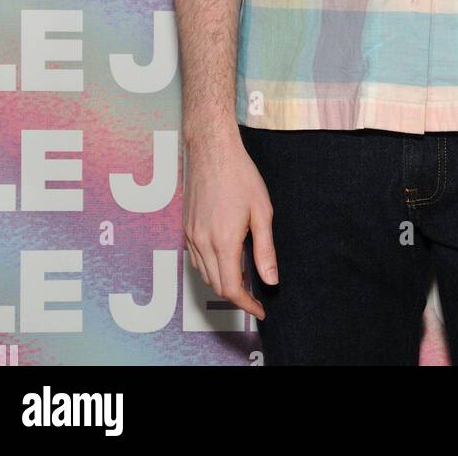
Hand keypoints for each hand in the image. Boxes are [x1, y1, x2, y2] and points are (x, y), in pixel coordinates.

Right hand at [183, 130, 276, 320]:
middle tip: (257, 295)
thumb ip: (265, 249)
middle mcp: (202, 242)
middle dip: (237, 296)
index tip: (260, 309)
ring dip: (222, 282)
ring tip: (244, 276)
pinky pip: (196, 259)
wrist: (212, 149)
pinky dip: (210, 267)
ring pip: (204, 274)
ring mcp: (191, 235)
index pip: (232, 288)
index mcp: (223, 241)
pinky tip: (225, 257)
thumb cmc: (240, 175)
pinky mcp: (186, 226)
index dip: (247, 304)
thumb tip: (271, 280)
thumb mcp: (262, 211)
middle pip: (216, 285)